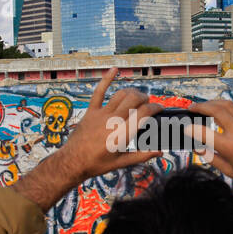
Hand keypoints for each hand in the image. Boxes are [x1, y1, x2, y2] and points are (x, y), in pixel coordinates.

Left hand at [12, 69, 161, 210]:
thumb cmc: (97, 164)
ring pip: (121, 95)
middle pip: (134, 100)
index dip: (155, 108)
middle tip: (148, 104)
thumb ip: (141, 156)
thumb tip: (159, 152)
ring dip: (132, 92)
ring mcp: (101, 114)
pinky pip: (99, 92)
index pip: (144, 113)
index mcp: (122, 134)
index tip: (160, 108)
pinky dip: (107, 79)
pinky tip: (114, 69)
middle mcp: (113, 121)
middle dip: (145, 98)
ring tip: (137, 97)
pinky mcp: (91, 112)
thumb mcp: (121, 163)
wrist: (72, 162)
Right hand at [186, 99, 232, 210]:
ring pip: (228, 104)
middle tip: (191, 108)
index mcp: (231, 146)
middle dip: (200, 107)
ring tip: (204, 106)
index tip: (185, 127)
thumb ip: (211, 157)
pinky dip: (227, 105)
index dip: (191, 129)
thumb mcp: (229, 171)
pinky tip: (221, 108)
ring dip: (213, 102)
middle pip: (215, 110)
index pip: (204, 132)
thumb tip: (198, 148)